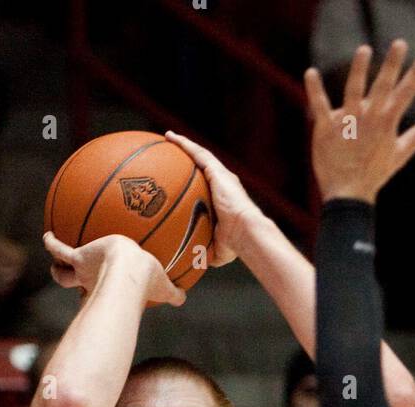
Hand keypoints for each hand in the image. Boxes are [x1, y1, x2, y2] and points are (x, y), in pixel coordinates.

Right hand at [42, 230, 184, 307]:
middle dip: (72, 283)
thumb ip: (174, 293)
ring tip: (55, 259)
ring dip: (58, 269)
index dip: (100, 297)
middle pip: (79, 287)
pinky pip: (59, 250)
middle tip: (68, 278)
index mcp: (112, 288)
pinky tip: (48, 235)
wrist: (129, 269)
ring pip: (62, 273)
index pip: (104, 294)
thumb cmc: (148, 280)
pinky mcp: (80, 257)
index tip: (98, 297)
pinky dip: (52, 243)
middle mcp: (95, 283)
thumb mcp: (164, 285)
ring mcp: (85, 270)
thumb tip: (185, 298)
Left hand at [163, 132, 255, 266]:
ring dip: (184, 145)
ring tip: (168, 137)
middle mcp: (223, 184)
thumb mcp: (215, 249)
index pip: (206, 186)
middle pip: (202, 166)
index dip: (194, 180)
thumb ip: (203, 251)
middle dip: (188, 157)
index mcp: (223, 200)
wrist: (246, 233)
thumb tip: (192, 261)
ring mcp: (222, 176)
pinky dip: (185, 145)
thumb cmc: (234, 245)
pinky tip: (171, 137)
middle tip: (172, 152)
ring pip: (200, 155)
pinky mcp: (219, 172)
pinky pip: (198, 153)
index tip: (181, 177)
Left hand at [304, 41, 414, 203]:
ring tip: (365, 50)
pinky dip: (314, 90)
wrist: (348, 195)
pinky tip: (310, 73)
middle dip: (391, 66)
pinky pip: (319, 106)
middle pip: (382, 87)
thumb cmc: (374, 174)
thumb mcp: (400, 154)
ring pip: (354, 91)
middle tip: (399, 43)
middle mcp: (369, 119)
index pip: (405, 94)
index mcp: (387, 123)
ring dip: (359, 71)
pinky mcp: (326, 128)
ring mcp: (347, 122)